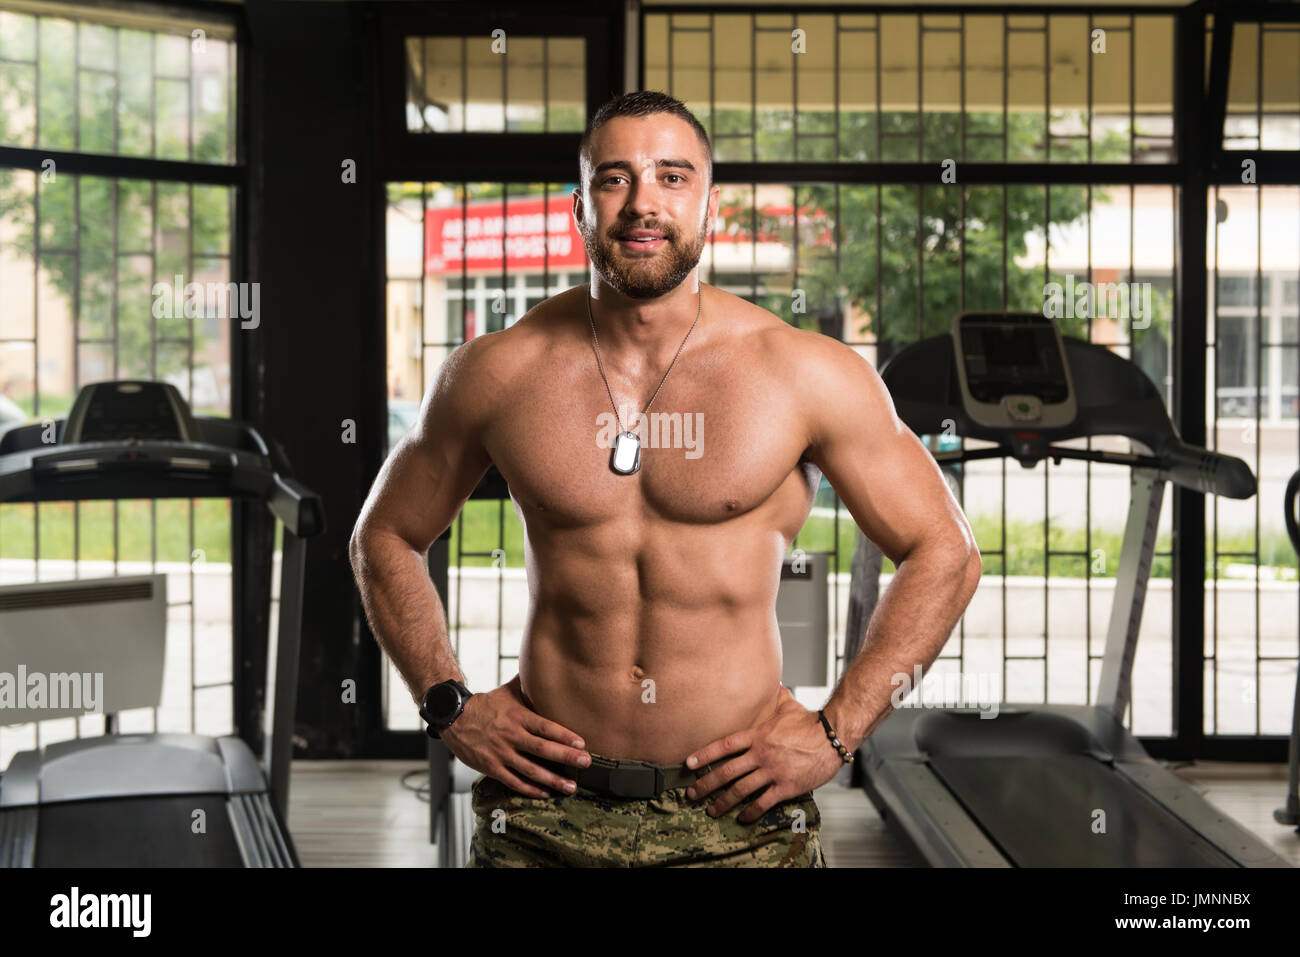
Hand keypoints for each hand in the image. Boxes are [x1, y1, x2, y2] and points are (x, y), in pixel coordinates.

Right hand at [439, 675, 590, 797]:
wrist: (455, 718)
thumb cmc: (486, 704)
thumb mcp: (508, 691)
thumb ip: (528, 685)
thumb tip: (547, 667)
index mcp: (517, 717)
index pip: (545, 727)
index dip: (564, 736)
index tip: (582, 743)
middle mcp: (511, 735)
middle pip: (542, 749)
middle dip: (566, 758)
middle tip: (586, 763)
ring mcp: (501, 753)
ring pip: (530, 770)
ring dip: (552, 780)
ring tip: (571, 787)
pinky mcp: (491, 767)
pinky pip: (513, 781)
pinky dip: (530, 790)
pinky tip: (546, 793)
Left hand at [684, 685, 844, 822]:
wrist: (832, 737)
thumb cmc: (811, 723)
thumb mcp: (788, 706)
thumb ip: (776, 698)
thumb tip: (774, 684)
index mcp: (758, 735)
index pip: (724, 746)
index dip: (704, 755)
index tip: (689, 764)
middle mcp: (760, 754)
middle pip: (726, 772)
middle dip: (706, 785)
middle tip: (692, 794)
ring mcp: (772, 772)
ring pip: (741, 790)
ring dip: (723, 802)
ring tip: (712, 810)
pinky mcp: (786, 787)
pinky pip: (763, 803)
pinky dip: (751, 812)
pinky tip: (742, 817)